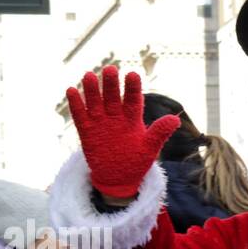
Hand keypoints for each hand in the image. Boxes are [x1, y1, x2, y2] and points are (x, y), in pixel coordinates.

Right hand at [66, 66, 179, 197]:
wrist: (118, 179)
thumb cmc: (136, 161)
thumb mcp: (150, 148)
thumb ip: (159, 132)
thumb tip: (175, 119)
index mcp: (132, 118)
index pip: (132, 100)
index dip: (132, 88)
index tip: (132, 75)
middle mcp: (115, 116)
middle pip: (112, 97)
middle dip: (111, 84)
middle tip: (110, 69)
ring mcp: (100, 122)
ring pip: (94, 103)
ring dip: (91, 90)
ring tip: (89, 75)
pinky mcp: (87, 131)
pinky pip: (80, 116)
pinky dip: (76, 104)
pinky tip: (72, 91)